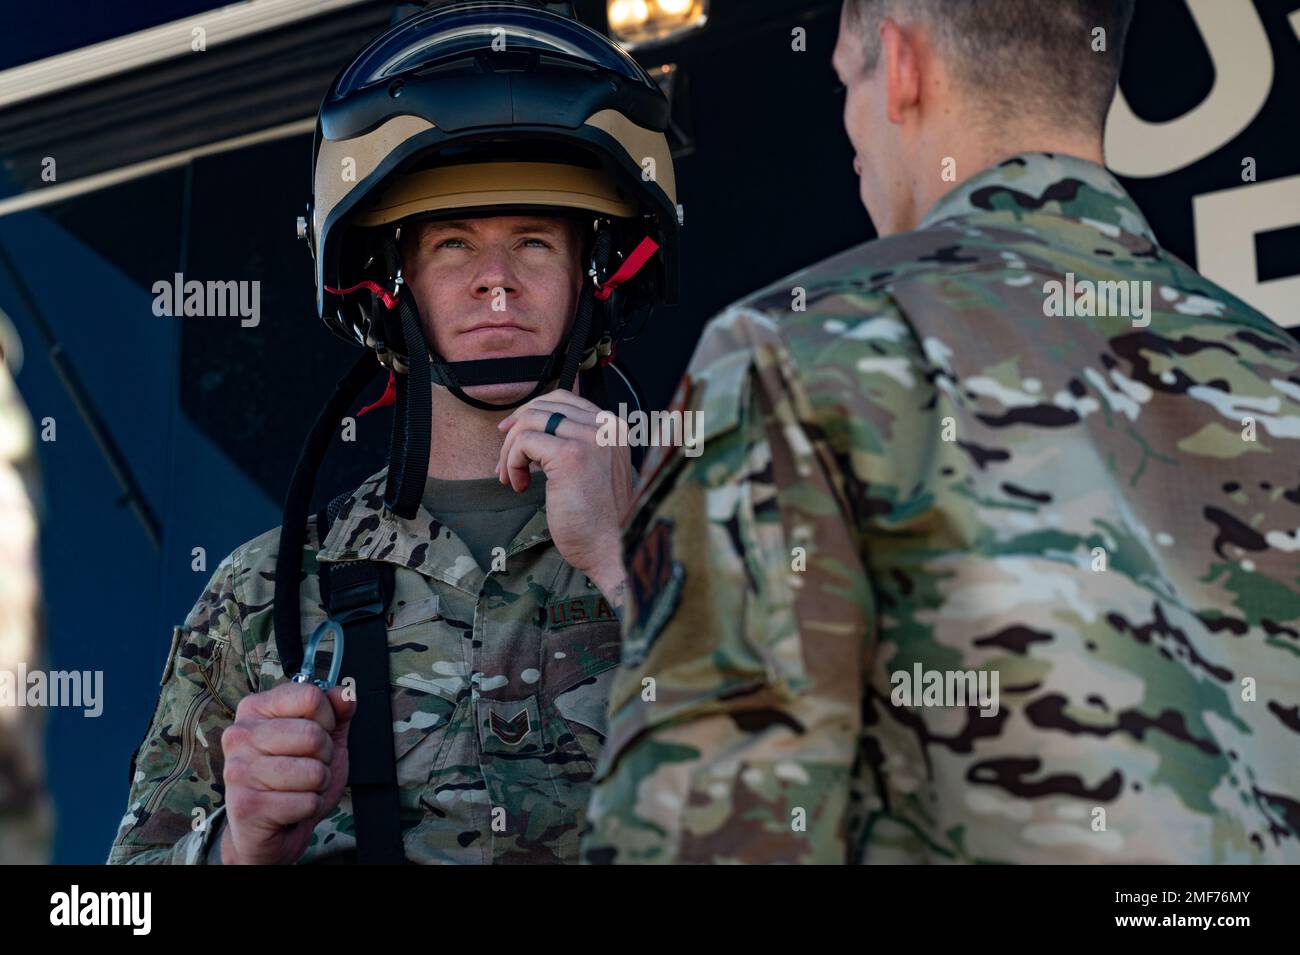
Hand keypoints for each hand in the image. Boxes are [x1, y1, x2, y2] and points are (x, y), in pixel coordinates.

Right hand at [218, 681, 353, 864]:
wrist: (271, 830)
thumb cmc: (295, 779)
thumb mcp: (324, 739)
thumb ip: (337, 713)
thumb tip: (346, 693)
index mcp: (255, 709)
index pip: (311, 696)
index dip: (327, 718)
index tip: (318, 733)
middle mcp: (240, 735)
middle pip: (313, 735)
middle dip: (324, 756)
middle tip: (308, 766)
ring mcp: (239, 770)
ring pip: (312, 771)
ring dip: (318, 784)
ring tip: (299, 787)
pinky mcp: (246, 806)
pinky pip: (306, 802)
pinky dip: (310, 807)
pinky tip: (291, 807)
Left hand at [496, 390, 630, 602]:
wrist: (613, 550)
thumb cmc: (600, 520)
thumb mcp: (594, 469)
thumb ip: (574, 443)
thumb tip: (530, 426)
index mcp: (614, 428)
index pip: (563, 399)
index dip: (531, 413)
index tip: (512, 435)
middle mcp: (605, 426)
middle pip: (543, 406)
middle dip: (515, 431)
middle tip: (505, 462)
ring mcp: (589, 439)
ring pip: (529, 422)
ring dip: (510, 451)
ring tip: (512, 478)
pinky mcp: (569, 456)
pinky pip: (524, 442)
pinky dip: (512, 464)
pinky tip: (519, 487)